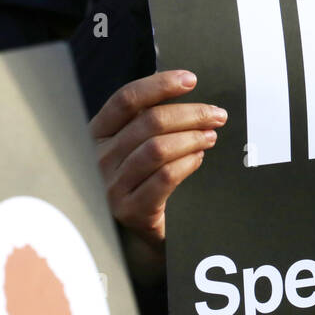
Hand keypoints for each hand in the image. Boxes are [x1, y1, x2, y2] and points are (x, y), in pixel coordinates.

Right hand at [89, 70, 226, 246]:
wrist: (137, 234)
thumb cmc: (140, 181)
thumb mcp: (135, 147)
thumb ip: (148, 122)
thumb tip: (187, 91)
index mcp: (97, 134)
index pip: (125, 100)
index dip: (159, 85)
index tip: (190, 80)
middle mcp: (98, 158)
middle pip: (149, 122)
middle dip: (191, 114)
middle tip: (217, 114)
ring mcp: (111, 186)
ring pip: (158, 148)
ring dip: (192, 138)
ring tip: (210, 136)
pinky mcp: (130, 210)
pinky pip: (165, 177)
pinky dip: (188, 163)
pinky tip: (199, 159)